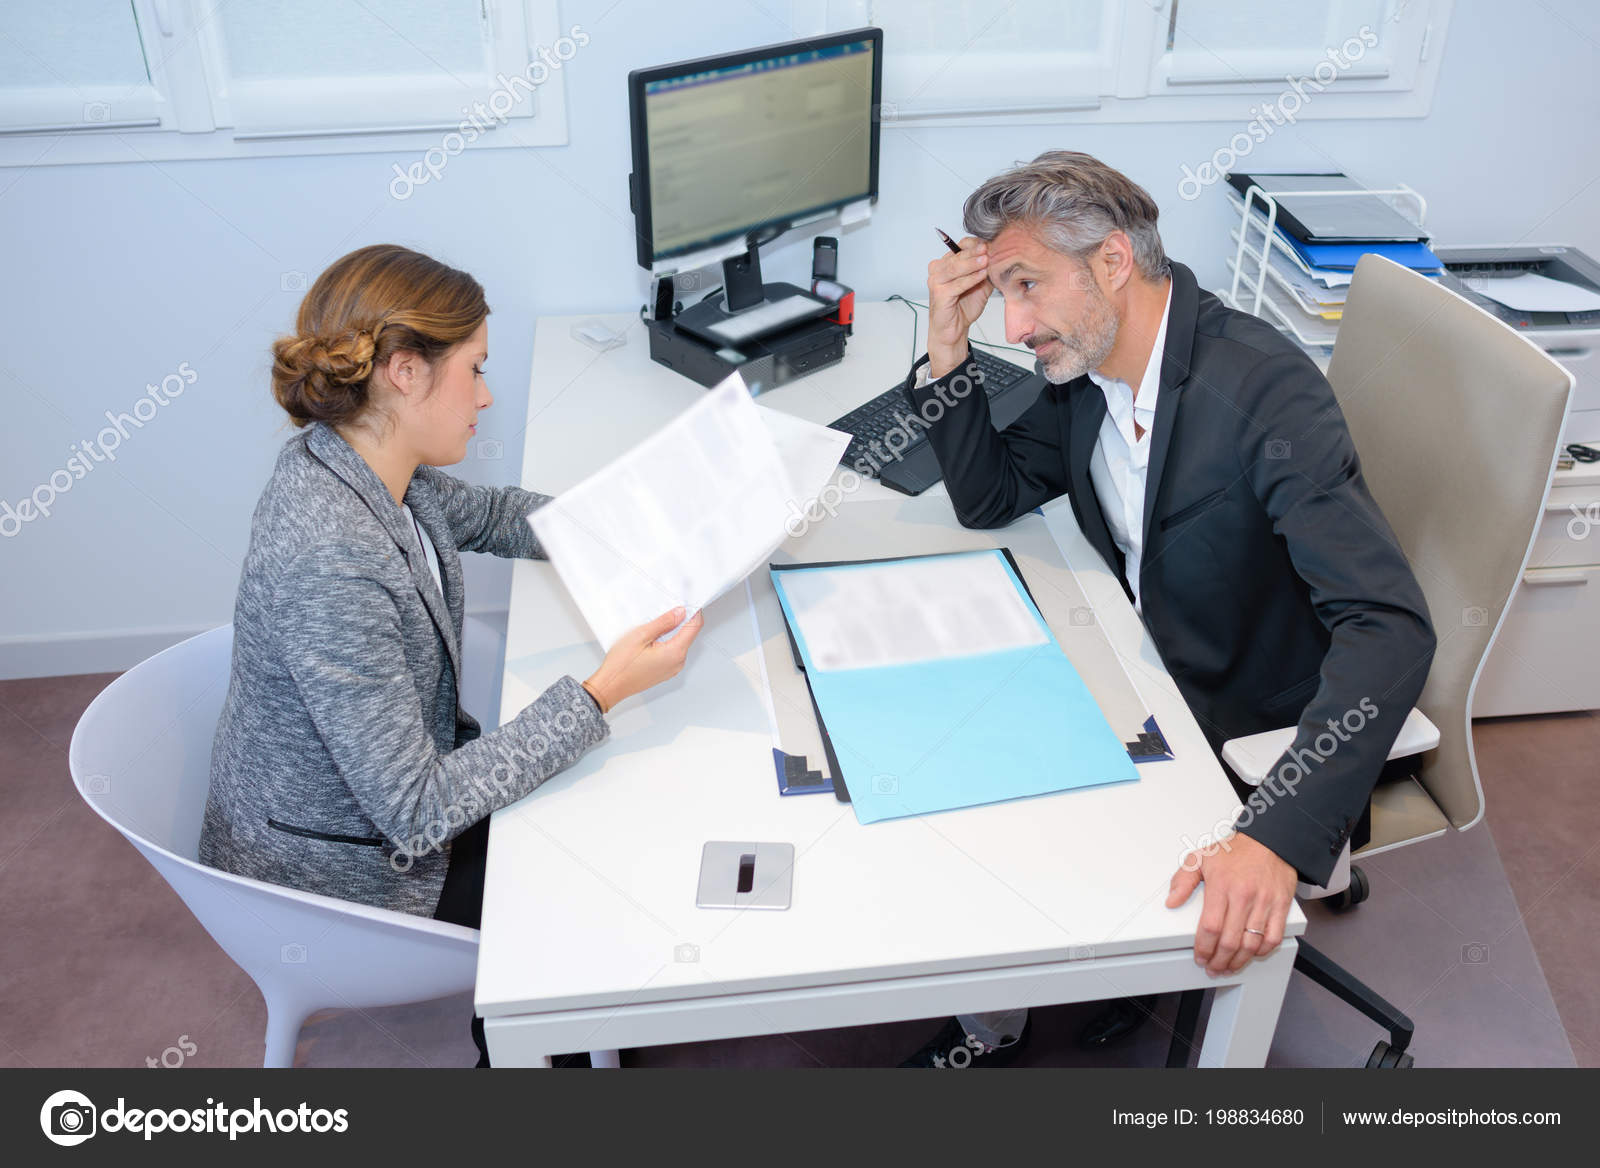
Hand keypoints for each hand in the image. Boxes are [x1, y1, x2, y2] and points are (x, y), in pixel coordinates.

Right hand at [582, 606, 703, 713]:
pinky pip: (672, 653)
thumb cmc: (621, 665)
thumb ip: (664, 622)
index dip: (693, 611)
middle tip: (666, 611)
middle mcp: (677, 662)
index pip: (695, 626)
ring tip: (653, 627)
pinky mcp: (665, 671)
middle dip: (680, 621)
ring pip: (679, 644)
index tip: (686, 603)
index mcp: (675, 652)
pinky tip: (651, 640)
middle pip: (688, 635)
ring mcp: (672, 669)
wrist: (610, 686)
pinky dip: (666, 643)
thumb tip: (679, 613)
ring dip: (671, 632)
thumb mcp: (641, 635)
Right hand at [926, 236, 990, 379]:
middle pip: (957, 255)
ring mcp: (936, 282)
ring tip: (986, 260)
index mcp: (946, 263)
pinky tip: (981, 275)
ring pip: (955, 268)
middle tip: (988, 248)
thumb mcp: (980, 284)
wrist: (954, 330)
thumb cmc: (963, 307)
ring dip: (972, 263)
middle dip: (974, 252)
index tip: (989, 244)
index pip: (959, 247)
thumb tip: (998, 256)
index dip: (974, 244)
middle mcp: (938, 270)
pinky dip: (970, 279)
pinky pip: (956, 284)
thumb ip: (985, 270)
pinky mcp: (939, 295)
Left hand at [1167, 832, 1296, 975]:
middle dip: (1219, 960)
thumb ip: (1183, 880)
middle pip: (1230, 941)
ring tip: (1229, 966)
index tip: (1199, 956)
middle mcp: (1244, 896)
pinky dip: (1263, 951)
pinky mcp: (1281, 906)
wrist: (1270, 841)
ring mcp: (1264, 903)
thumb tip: (1172, 901)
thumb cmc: (1235, 851)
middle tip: (1212, 967)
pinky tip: (1252, 954)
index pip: (1210, 927)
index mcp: (1222, 886)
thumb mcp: (1201, 857)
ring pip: (1251, 944)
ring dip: (1239, 961)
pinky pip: (1273, 937)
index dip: (1203, 948)